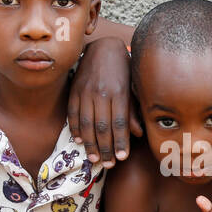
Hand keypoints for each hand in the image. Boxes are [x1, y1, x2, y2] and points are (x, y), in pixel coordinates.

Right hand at [67, 36, 136, 167]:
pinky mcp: (74, 90)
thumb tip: (138, 133)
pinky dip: (75, 128)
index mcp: (119, 92)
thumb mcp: (132, 87)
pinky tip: (78, 141)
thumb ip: (133, 111)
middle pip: (103, 127)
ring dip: (90, 143)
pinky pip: (73, 113)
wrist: (103, 47)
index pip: (120, 123)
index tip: (122, 158)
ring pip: (87, 123)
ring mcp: (86, 91)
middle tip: (109, 164)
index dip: (120, 142)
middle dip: (106, 148)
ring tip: (95, 158)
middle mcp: (101, 93)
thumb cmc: (122, 70)